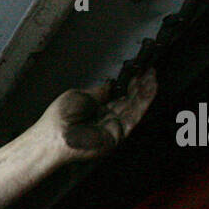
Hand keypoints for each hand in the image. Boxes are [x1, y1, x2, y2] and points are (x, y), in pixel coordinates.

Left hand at [35, 68, 157, 157]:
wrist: (54, 136)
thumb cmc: (58, 119)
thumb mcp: (79, 96)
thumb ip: (99, 92)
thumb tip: (111, 85)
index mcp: (95, 109)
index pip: (117, 95)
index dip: (127, 84)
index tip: (137, 71)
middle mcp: (106, 118)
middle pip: (128, 101)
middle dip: (139, 86)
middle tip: (149, 71)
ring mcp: (113, 127)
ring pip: (134, 107)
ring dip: (145, 92)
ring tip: (153, 76)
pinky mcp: (118, 135)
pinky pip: (134, 117)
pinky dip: (144, 102)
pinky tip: (150, 89)